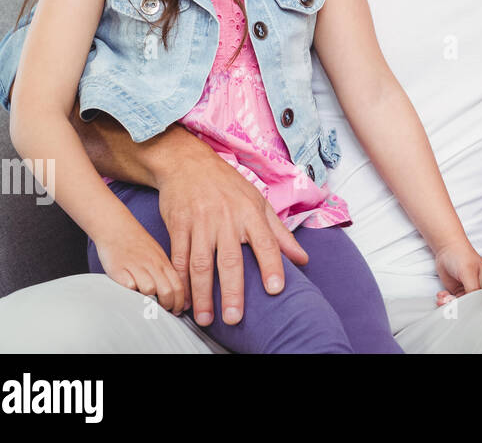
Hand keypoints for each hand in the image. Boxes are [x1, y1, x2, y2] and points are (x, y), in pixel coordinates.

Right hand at [93, 220, 186, 315]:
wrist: (116, 227)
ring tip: (147, 306)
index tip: (178, 310)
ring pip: (150, 290)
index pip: (178, 286)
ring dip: (149, 302)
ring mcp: (136, 267)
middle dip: (168, 306)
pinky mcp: (119, 269)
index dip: (180, 302)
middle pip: (167, 291)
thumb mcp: (158, 255)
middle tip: (165, 312)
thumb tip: (176, 293)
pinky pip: (128, 287)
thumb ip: (165, 272)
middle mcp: (152, 265)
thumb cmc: (137, 243)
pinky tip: (130, 294)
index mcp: (163, 262)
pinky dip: (130, 294)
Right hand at [155, 134, 308, 326]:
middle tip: (235, 318)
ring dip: (202, 294)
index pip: (266, 242)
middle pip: (230, 260)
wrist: (188, 163)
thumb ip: (280, 234)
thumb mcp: (259, 202)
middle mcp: (226, 219)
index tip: (276, 289)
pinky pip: (179, 257)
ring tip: (206, 318)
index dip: (272, 266)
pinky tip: (183, 299)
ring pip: (201, 264)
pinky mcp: (178, 225)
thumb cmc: (228, 185)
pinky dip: (180, 280)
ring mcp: (200, 222)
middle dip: (232, 291)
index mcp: (251, 212)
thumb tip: (303, 259)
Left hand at [433, 240, 481, 305]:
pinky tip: (441, 295)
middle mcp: (478, 288)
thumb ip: (473, 288)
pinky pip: (451, 301)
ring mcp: (467, 290)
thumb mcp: (468, 272)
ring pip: (459, 304)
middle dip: (457, 306)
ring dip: (449, 303)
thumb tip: (474, 305)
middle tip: (449, 300)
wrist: (446, 249)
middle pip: (470, 305)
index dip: (473, 307)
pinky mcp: (457, 291)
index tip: (461, 307)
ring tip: (443, 298)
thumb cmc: (461, 256)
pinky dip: (444, 300)